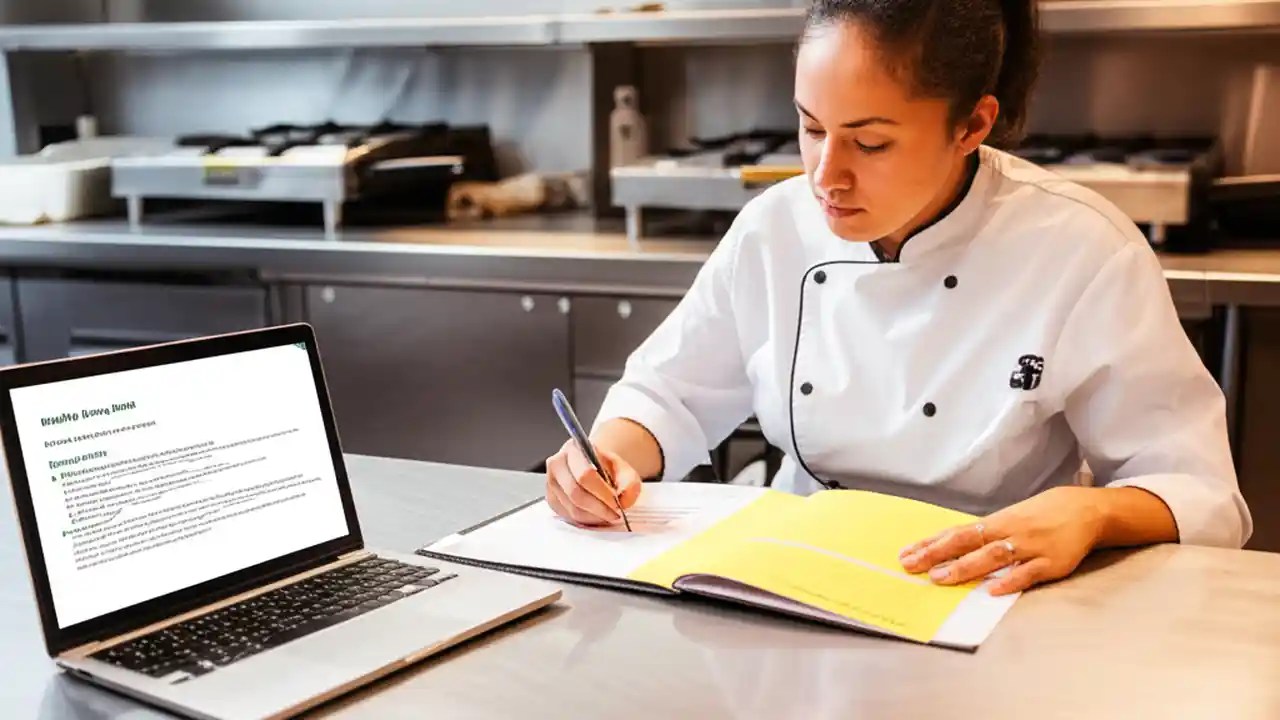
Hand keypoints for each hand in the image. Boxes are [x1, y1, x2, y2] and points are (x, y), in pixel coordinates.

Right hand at [545, 439, 641, 526]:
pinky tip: (598, 515)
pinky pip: (569, 516)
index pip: (584, 474)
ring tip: (609, 514)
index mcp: (574, 449)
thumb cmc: (606, 468)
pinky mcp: (552, 500)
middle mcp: (557, 464)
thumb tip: (623, 500)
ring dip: (594, 516)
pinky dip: (587, 520)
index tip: (616, 503)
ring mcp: (551, 483)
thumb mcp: (624, 469)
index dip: (602, 492)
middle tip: (615, 514)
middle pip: (576, 494)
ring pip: (573, 508)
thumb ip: (629, 483)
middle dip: (599, 508)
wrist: (593, 467)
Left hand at [898, 486, 1106, 595]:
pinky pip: (1029, 572)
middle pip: (968, 542)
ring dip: (966, 567)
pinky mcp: (1051, 563)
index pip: (957, 533)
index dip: (931, 544)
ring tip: (942, 578)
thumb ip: (984, 535)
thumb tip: (951, 548)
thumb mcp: (1010, 519)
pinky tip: (994, 591)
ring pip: (993, 556)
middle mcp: (1008, 532)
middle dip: (938, 555)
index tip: (906, 554)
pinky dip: (1011, 581)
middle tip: (913, 566)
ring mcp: (1030, 547)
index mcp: (996, 522)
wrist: (1084, 510)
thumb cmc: (1041, 515)